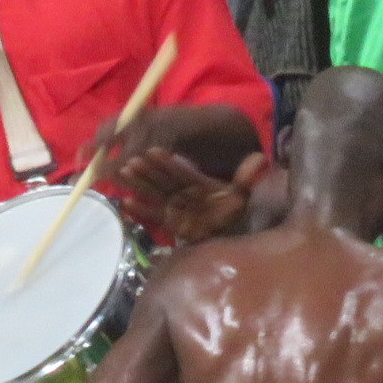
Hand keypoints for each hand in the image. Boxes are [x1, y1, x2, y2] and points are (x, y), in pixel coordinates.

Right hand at [120, 149, 262, 243]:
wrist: (232, 231)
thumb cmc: (233, 211)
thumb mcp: (240, 194)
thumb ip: (245, 178)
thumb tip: (261, 160)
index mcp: (196, 183)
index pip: (180, 171)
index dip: (167, 163)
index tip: (153, 151)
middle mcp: (182, 193)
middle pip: (161, 181)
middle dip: (145, 172)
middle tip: (129, 162)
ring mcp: (176, 208)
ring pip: (154, 195)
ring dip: (138, 186)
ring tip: (121, 175)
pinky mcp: (172, 225)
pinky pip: (154, 216)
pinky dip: (140, 211)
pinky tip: (125, 203)